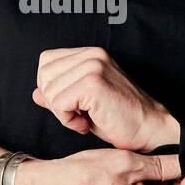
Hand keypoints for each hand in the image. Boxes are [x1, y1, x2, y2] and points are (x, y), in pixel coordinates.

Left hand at [32, 46, 180, 151]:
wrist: (149, 130)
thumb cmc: (119, 119)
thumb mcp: (84, 104)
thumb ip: (60, 94)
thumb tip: (36, 93)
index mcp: (91, 54)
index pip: (46, 62)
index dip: (53, 88)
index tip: (75, 104)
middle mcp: (92, 54)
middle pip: (44, 75)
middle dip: (55, 101)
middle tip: (81, 114)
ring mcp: (93, 66)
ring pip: (49, 91)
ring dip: (63, 113)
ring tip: (86, 118)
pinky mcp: (93, 82)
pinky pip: (58, 104)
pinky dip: (68, 120)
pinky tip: (87, 123)